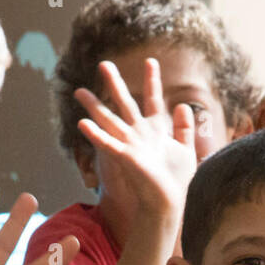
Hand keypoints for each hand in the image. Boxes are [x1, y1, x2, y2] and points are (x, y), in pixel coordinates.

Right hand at [75, 59, 196, 214]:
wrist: (167, 203)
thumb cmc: (175, 181)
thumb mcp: (185, 149)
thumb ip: (184, 128)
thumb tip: (183, 105)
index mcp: (155, 131)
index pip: (153, 100)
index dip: (152, 81)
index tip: (150, 61)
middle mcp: (139, 134)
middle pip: (125, 103)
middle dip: (115, 84)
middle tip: (104, 63)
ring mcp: (130, 145)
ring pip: (109, 120)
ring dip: (94, 106)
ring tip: (79, 91)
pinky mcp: (125, 158)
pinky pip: (107, 144)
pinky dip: (95, 134)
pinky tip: (82, 124)